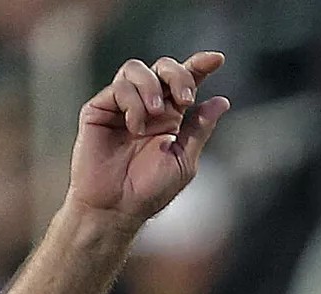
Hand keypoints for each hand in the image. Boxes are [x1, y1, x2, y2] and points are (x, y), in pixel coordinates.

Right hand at [70, 52, 231, 225]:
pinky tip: (135, 127)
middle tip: (185, 100)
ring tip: (156, 114)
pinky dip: (132, 103)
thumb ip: (199, 129)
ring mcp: (122, 105)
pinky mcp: (99, 108)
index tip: (218, 58)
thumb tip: (221, 101)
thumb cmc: (150, 190)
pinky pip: (118, 88)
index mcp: (171, 116)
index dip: (200, 66)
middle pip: (163, 67)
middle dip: (178, 75)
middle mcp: (148, 105)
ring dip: (152, 87)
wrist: (117, 207)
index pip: (186, 82)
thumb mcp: (184, 160)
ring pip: (137, 69)